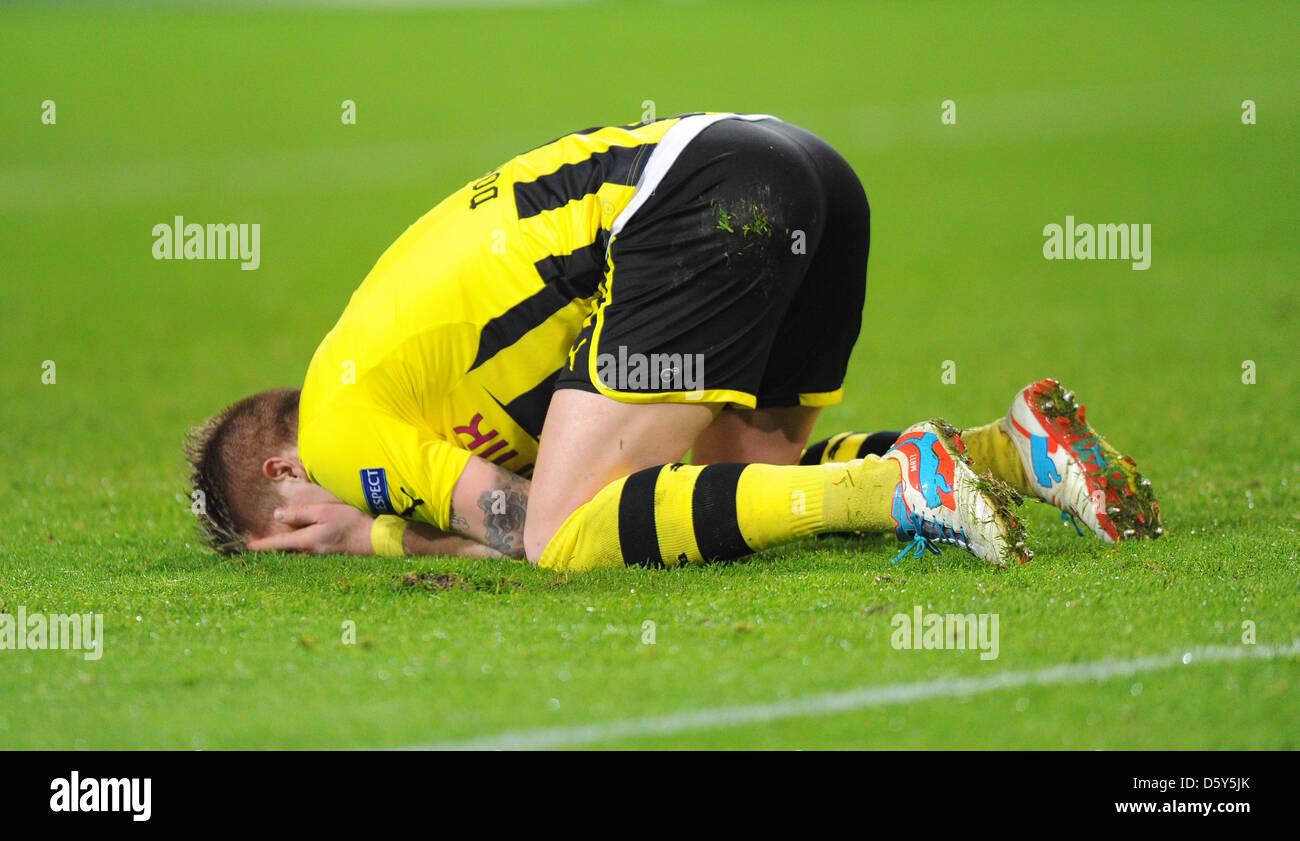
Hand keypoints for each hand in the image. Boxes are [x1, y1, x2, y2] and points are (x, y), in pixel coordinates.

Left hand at [246, 503, 375, 554]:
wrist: (373, 538)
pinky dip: (296, 542)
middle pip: (284, 548)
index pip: (277, 543)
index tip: (245, 547)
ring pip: (295, 548)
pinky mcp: (327, 550)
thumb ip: (300, 513)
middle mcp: (309, 550)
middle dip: (269, 544)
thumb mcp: (323, 512)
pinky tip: (297, 536)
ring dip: (282, 544)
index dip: (260, 544)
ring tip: (270, 539)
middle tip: (252, 542)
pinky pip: (306, 546)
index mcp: (305, 540)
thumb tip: (277, 515)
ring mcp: (319, 552)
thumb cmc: (349, 523)